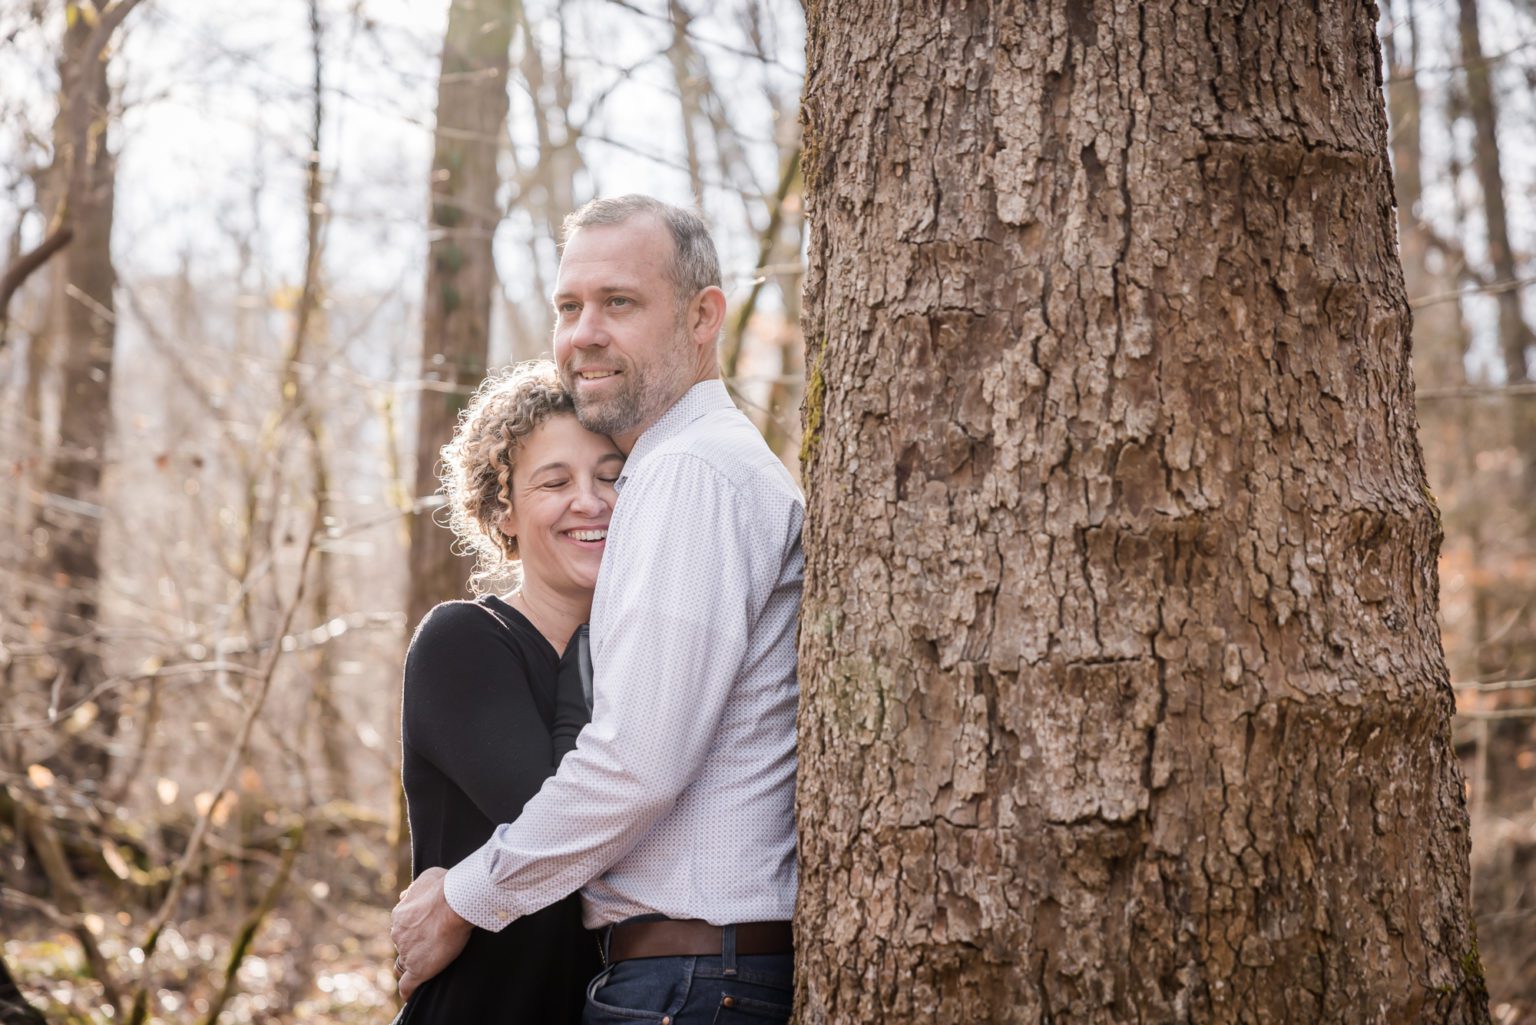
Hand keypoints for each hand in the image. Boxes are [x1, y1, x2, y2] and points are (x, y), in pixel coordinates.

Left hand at [390, 867, 473, 999]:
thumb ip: (413, 890)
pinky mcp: (418, 969)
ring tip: (423, 968)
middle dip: (412, 945)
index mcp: (400, 915)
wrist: (454, 901)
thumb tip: (404, 894)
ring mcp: (407, 952)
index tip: (424, 931)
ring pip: (403, 964)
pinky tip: (410, 994)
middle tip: (429, 945)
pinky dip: (408, 991)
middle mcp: (398, 934)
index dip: (412, 930)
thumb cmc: (445, 886)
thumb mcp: (426, 879)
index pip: (402, 928)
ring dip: (411, 965)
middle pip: (402, 944)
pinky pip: (407, 985)